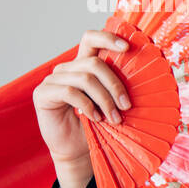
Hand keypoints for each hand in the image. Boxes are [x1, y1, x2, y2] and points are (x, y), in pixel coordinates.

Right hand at [33, 29, 131, 169]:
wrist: (78, 149)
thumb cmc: (99, 125)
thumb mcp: (112, 102)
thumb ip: (118, 85)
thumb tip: (145, 76)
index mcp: (83, 65)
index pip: (91, 39)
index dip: (108, 38)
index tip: (127, 48)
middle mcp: (67, 68)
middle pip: (94, 63)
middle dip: (115, 84)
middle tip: (126, 106)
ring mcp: (53, 80)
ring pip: (85, 79)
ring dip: (105, 100)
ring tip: (114, 118)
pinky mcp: (43, 93)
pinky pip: (70, 92)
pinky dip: (88, 105)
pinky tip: (95, 118)